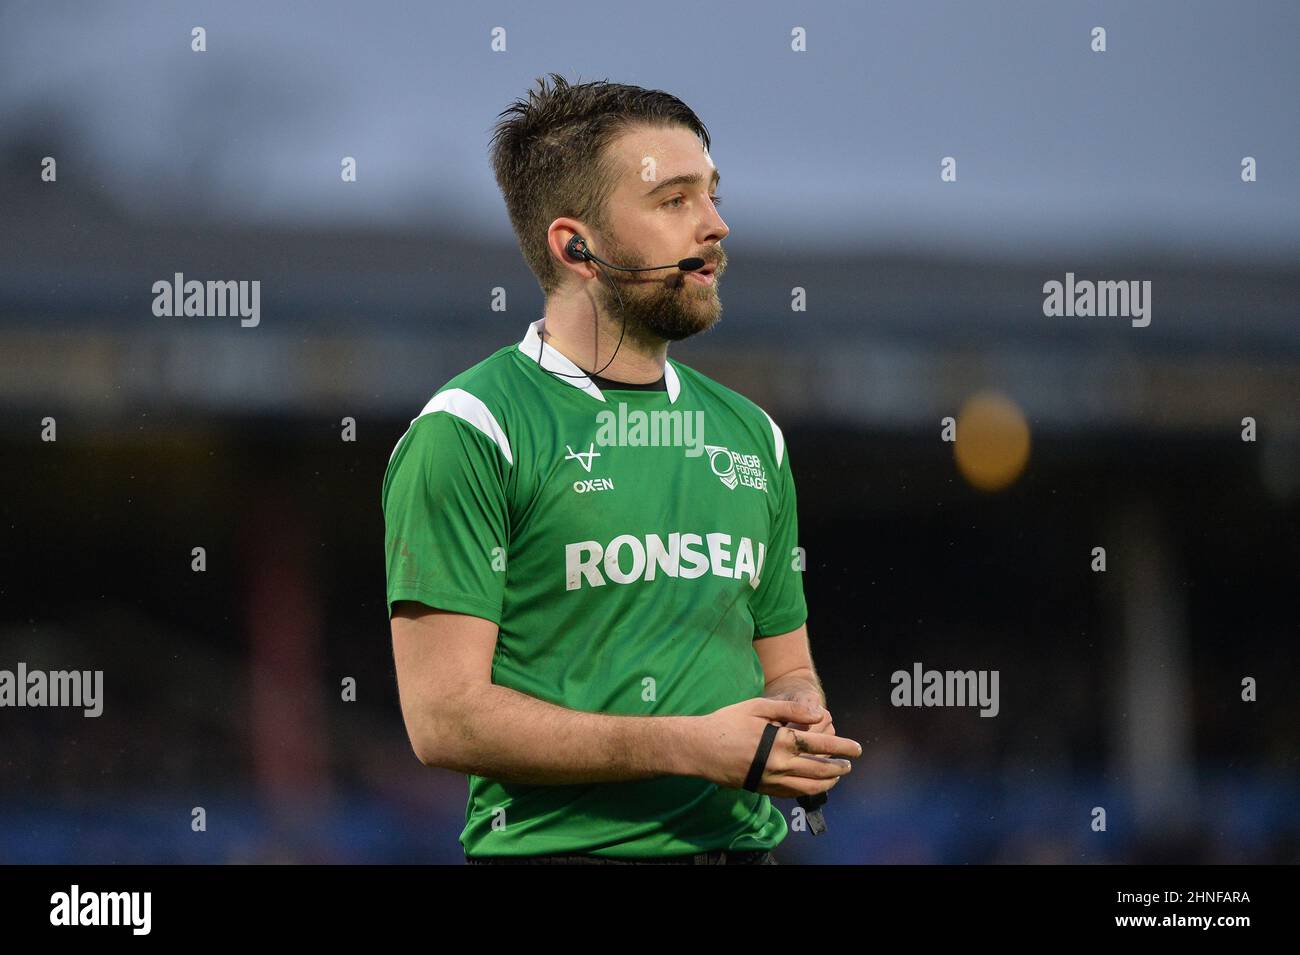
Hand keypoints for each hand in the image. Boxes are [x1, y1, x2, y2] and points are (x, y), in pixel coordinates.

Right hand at [690, 697, 860, 798]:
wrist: (700, 748)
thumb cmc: (727, 722)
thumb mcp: (757, 706)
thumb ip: (790, 709)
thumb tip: (818, 714)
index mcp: (781, 741)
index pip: (821, 746)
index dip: (842, 747)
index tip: (857, 748)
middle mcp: (779, 764)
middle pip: (820, 770)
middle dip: (839, 767)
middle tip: (850, 763)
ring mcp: (771, 780)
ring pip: (809, 786)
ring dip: (827, 782)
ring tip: (836, 777)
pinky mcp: (762, 788)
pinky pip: (792, 793)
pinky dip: (807, 790)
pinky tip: (812, 784)